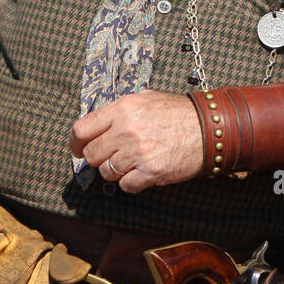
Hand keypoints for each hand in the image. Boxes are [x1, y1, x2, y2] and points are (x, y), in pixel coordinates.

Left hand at [69, 90, 203, 193]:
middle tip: (109, 156)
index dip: (75, 142)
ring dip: (114, 170)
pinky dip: (130, 182)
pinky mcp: (150, 172)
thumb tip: (98, 123)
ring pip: (106, 172)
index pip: (82, 129)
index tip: (77, 148)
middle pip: (91, 154)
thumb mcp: (146, 98)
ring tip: (130, 162)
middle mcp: (126, 130)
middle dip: (97, 157)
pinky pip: (125, 185)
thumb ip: (120, 110)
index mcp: (122, 109)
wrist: (209, 129)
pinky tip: (141, 172)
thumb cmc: (178, 112)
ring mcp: (138, 153)